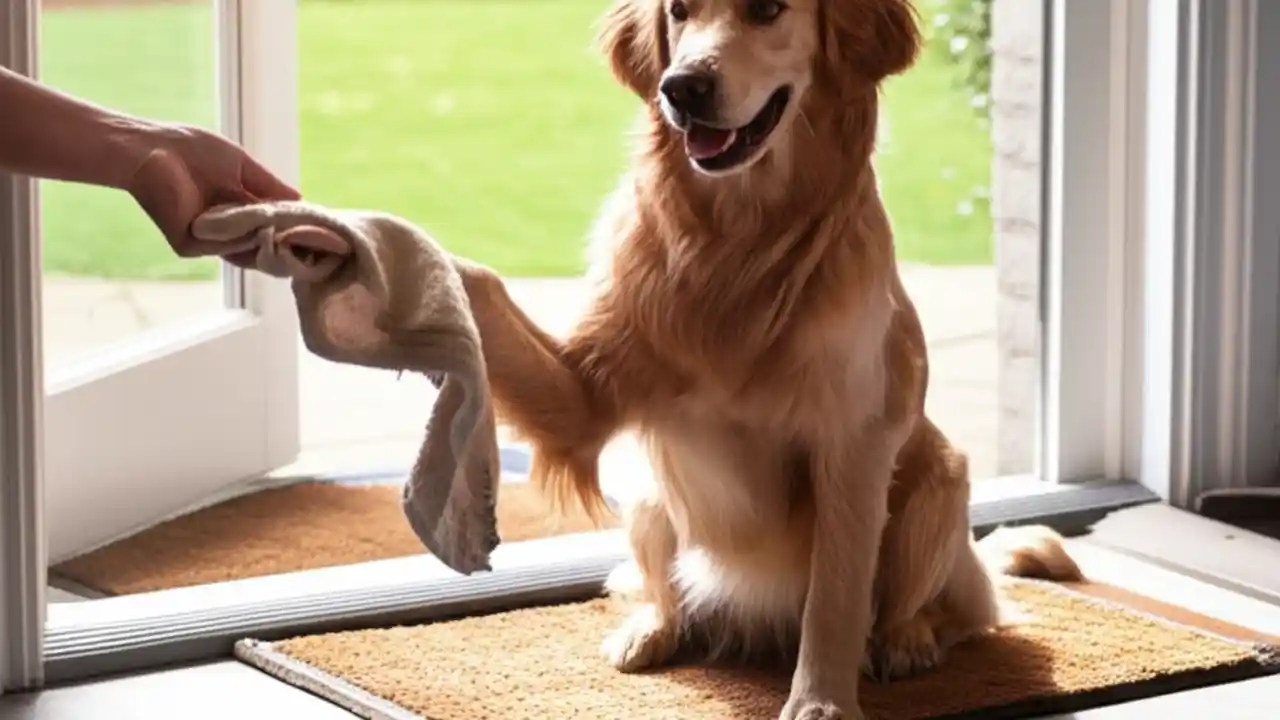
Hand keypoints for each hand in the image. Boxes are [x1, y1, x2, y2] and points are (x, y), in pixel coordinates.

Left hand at [124, 123, 299, 267]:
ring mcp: (205, 239)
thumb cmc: (190, 149)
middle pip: (261, 245)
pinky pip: (226, 247)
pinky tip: (259, 225)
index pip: (268, 227)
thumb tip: (301, 201)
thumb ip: (269, 186)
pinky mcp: (188, 246)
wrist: (148, 149)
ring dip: (268, 238)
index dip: (290, 228)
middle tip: (313, 237)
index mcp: (233, 210)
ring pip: (247, 249)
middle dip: (286, 240)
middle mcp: (221, 228)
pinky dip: (244, 238)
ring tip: (290, 227)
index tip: (317, 229)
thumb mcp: (241, 166)